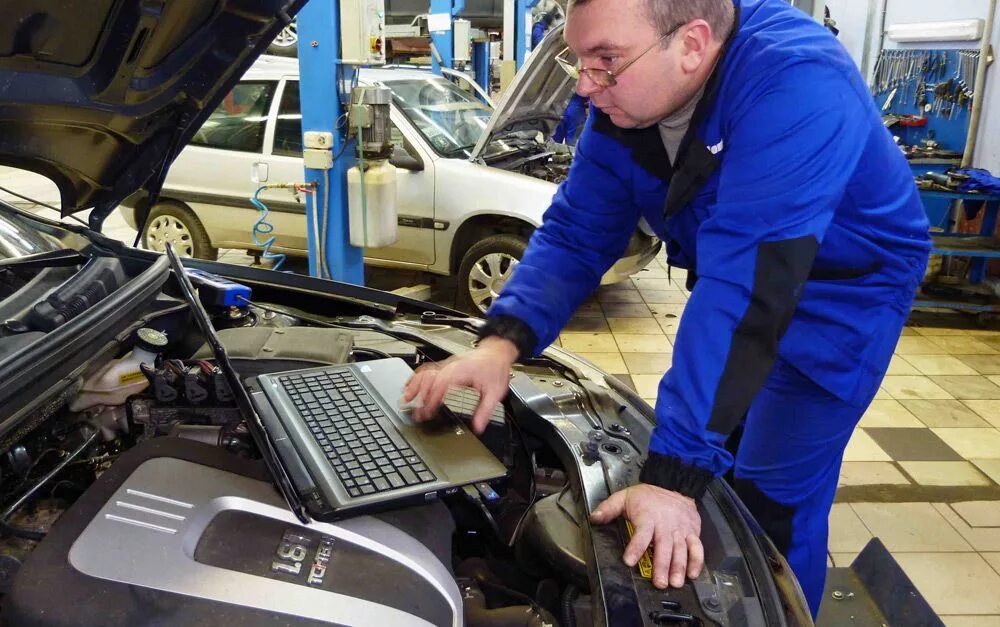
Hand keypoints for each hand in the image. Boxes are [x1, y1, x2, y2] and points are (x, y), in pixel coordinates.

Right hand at [402, 337, 516, 433]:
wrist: (496, 351)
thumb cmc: (495, 368)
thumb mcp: (495, 392)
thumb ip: (485, 411)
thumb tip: (477, 427)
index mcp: (461, 372)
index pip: (440, 385)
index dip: (430, 400)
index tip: (426, 413)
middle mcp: (451, 367)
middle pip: (428, 378)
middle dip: (419, 396)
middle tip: (415, 413)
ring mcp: (447, 365)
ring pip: (425, 372)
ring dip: (414, 385)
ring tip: (405, 399)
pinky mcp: (446, 365)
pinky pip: (427, 369)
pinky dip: (417, 378)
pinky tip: (411, 385)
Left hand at [590, 484, 703, 588]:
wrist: (674, 484)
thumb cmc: (648, 496)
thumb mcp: (624, 497)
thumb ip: (608, 508)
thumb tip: (594, 518)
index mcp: (648, 517)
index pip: (641, 534)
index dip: (636, 548)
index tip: (629, 561)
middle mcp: (665, 525)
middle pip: (664, 547)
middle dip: (662, 566)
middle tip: (659, 583)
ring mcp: (681, 529)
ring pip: (681, 550)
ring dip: (679, 567)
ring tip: (676, 583)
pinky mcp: (692, 532)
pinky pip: (697, 547)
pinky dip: (697, 561)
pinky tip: (693, 574)